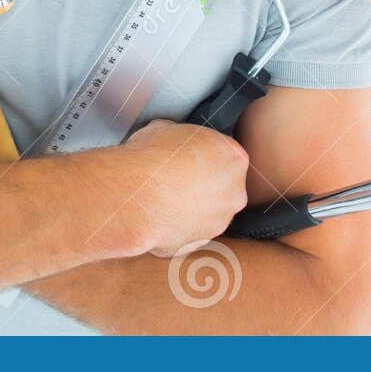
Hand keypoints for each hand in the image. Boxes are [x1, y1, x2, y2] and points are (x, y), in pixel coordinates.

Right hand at [109, 119, 249, 256]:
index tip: (188, 158)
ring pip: (209, 213)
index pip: (226, 155)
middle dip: (204, 185)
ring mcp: (219, 222)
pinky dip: (178, 228)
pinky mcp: (200, 244)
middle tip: (177, 180)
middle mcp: (235, 193)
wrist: (135, 194)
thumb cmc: (151, 158)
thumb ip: (183, 139)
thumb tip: (173, 143)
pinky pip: (191, 233)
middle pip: (224, 187)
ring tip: (163, 200)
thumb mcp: (167, 128)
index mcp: (234, 158)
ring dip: (192, 208)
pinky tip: (158, 216)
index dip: (204, 156)